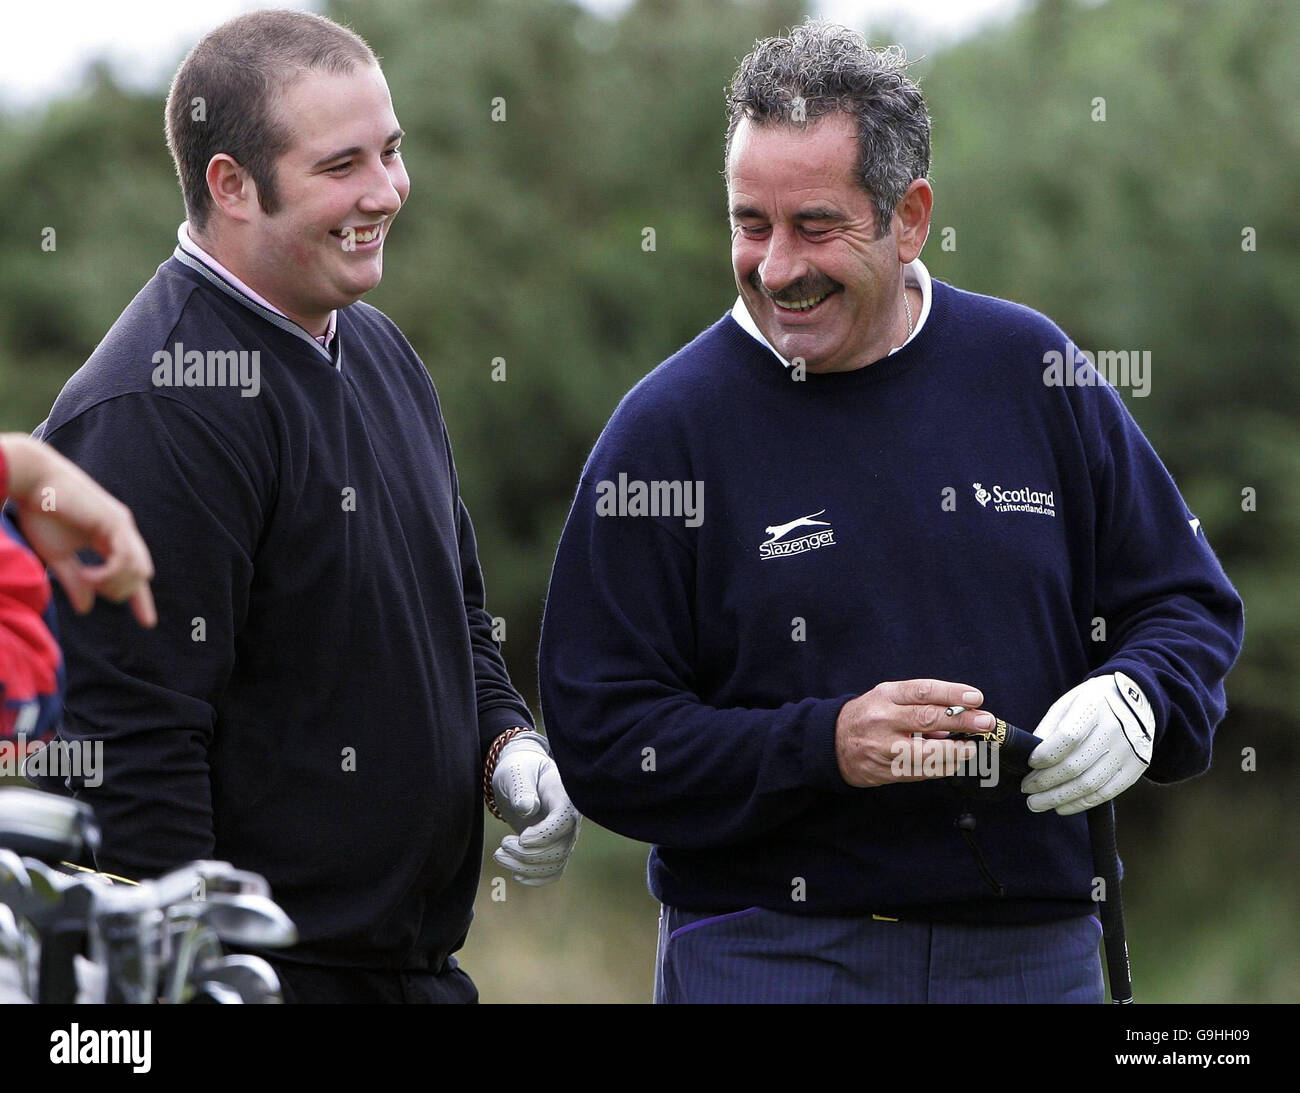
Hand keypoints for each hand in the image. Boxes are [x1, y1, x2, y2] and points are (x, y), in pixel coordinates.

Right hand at [2, 435, 155, 626]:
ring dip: (112, 584)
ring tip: (85, 579)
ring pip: (138, 570)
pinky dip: (110, 574)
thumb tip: (87, 609)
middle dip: (120, 591)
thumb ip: (74, 581)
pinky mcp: (116, 521)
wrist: (33, 481)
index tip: (148, 623)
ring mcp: (122, 526)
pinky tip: (88, 575)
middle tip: (88, 585)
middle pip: (140, 575)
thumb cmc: (41, 514)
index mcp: (110, 540)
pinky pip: (126, 559)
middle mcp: (122, 533)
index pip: (133, 573)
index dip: (141, 599)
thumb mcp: (57, 556)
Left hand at [491, 732, 579, 885]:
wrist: (522, 776)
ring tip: (499, 855)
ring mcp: (565, 835)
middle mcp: (570, 818)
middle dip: (528, 854)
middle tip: (501, 845)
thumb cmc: (519, 770)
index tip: (521, 838)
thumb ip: (522, 788)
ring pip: (556, 863)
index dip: (544, 835)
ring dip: (526, 867)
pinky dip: (537, 878)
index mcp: (564, 795)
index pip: (564, 821)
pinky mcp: (555, 847)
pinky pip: (555, 870)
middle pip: (561, 848)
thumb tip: (528, 809)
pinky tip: (516, 876)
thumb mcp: (516, 772)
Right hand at [835, 679, 989, 786]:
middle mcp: (883, 719)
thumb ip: (919, 703)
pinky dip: (941, 767)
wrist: (832, 742)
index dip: (952, 693)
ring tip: (972, 749)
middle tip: (984, 722)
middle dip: (961, 721)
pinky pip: (919, 771)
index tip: (976, 698)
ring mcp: (883, 747)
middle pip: (928, 719)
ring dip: (955, 751)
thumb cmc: (868, 715)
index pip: (923, 691)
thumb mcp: (888, 698)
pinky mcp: (885, 770)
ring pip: (926, 752)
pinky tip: (953, 763)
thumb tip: (959, 713)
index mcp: (886, 696)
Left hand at [1021, 673, 1153, 814]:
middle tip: (1026, 789)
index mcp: (1093, 706)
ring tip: (1036, 803)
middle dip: (1045, 782)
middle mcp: (1114, 729)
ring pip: (1089, 784)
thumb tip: (1031, 755)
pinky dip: (1081, 804)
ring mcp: (1128, 751)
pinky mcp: (1136, 768)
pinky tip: (1061, 807)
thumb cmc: (1093, 703)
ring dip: (1059, 798)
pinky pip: (1106, 793)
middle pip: (1076, 765)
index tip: (1029, 763)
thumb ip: (1050, 727)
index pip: (1068, 736)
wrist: (1139, 701)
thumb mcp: (1069, 702)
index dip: (1046, 754)